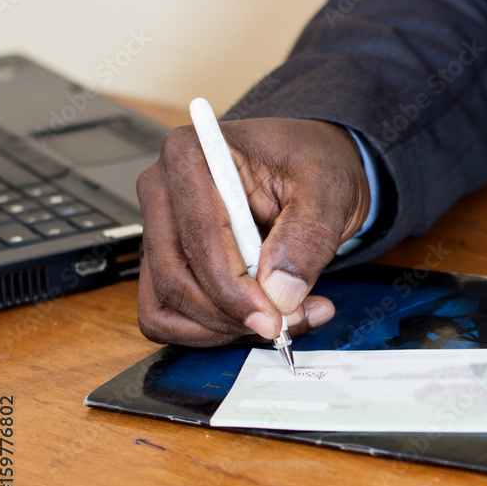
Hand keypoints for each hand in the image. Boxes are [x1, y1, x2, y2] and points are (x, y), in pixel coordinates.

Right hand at [136, 118, 370, 346]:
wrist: (312, 166)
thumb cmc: (312, 162)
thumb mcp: (327, 190)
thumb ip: (306, 238)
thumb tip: (280, 292)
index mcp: (192, 154)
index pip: (198, 237)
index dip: (234, 289)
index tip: (274, 316)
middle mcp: (163, 190)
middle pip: (174, 278)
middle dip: (232, 314)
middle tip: (286, 321)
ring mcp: (159, 228)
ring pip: (167, 304)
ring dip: (223, 328)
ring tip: (285, 316)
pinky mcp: (167, 260)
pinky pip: (168, 315)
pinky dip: (211, 331)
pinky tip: (259, 316)